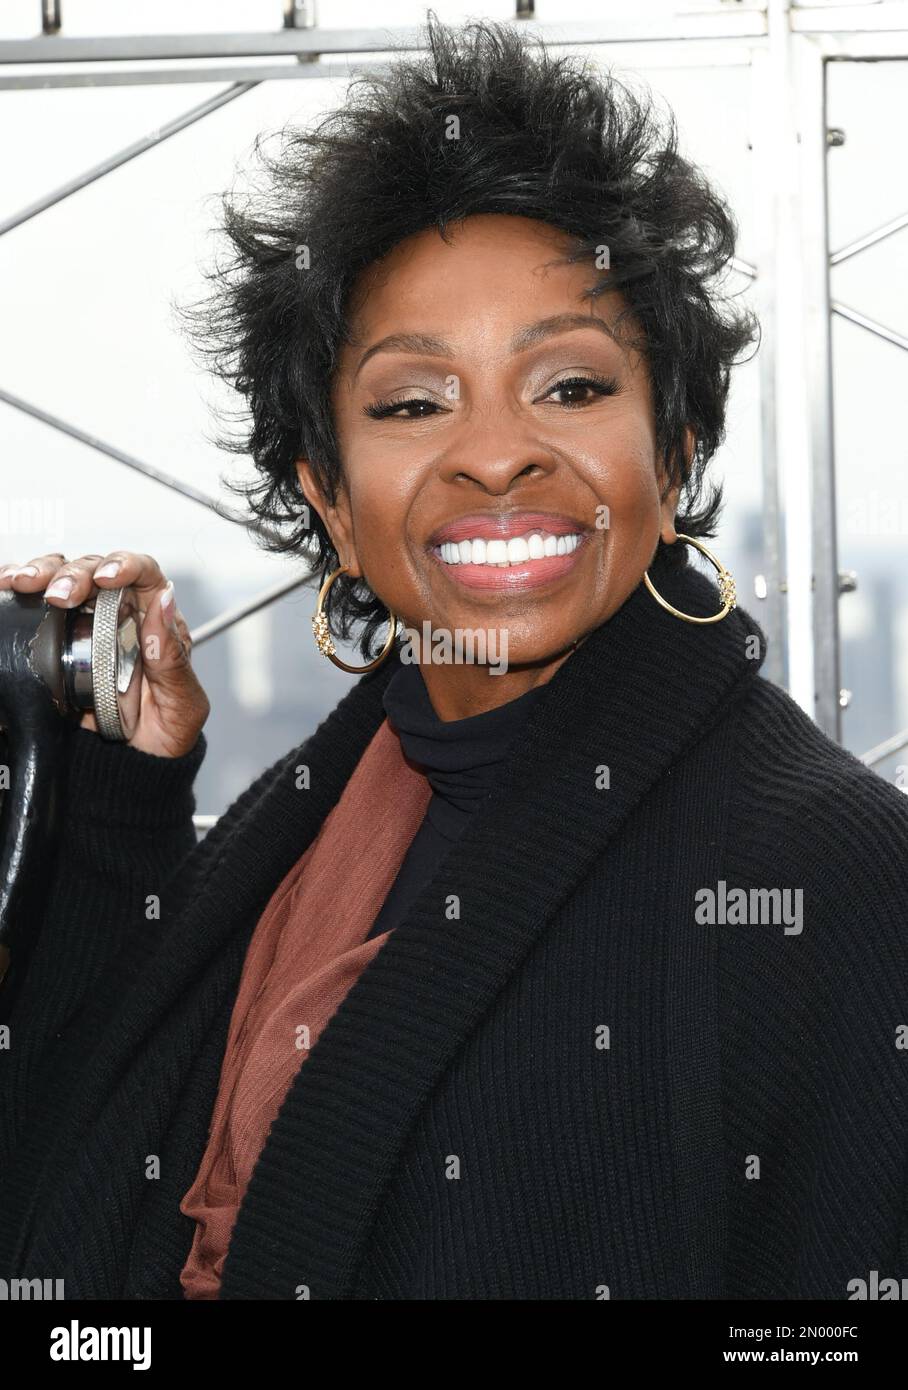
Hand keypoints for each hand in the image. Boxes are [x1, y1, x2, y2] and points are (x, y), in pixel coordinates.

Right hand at [0, 552, 209, 757]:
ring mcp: (85, 626)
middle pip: (95, 571)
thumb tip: (165, 604)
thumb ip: (173, 657)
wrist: (132, 766)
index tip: (107, 577)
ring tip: (25, 584)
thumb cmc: (165, 732)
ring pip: (62, 579)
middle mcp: (120, 614)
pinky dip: (19, 593)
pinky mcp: (56, 642)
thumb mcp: (183, 702)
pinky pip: (34, 606)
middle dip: (73, 574)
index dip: (125, 565)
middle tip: (59, 595)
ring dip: (42, 574)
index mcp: (156, 622)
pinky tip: (8, 588)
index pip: (145, 575)